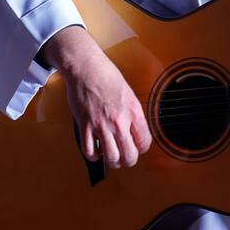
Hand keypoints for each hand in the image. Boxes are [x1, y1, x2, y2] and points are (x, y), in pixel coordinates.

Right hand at [41, 25, 151, 167]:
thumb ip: (132, 115)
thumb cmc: (106, 77)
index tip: (137, 147)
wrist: (86, 67)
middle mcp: (119, 121)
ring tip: (111, 156)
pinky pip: (89, 151)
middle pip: (129, 156)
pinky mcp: (85, 126)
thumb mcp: (129, 95)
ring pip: (112, 158)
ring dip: (112, 161)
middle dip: (128, 160)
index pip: (145, 143)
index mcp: (134, 112)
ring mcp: (101, 125)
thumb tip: (134, 132)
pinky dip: (93, 155)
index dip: (141, 148)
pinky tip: (95, 150)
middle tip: (124, 157)